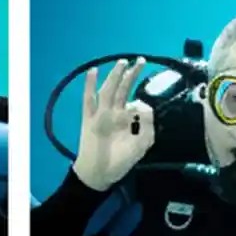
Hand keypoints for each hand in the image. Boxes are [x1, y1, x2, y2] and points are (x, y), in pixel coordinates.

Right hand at [72, 58, 155, 190]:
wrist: (99, 174)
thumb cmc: (120, 161)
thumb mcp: (142, 143)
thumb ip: (147, 124)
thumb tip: (141, 104)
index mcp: (127, 120)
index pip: (136, 103)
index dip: (142, 103)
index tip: (142, 110)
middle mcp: (114, 113)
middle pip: (123, 89)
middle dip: (132, 75)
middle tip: (141, 60)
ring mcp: (100, 114)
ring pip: (108, 90)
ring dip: (115, 76)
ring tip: (122, 62)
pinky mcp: (89, 119)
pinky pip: (88, 100)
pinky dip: (89, 85)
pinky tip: (93, 71)